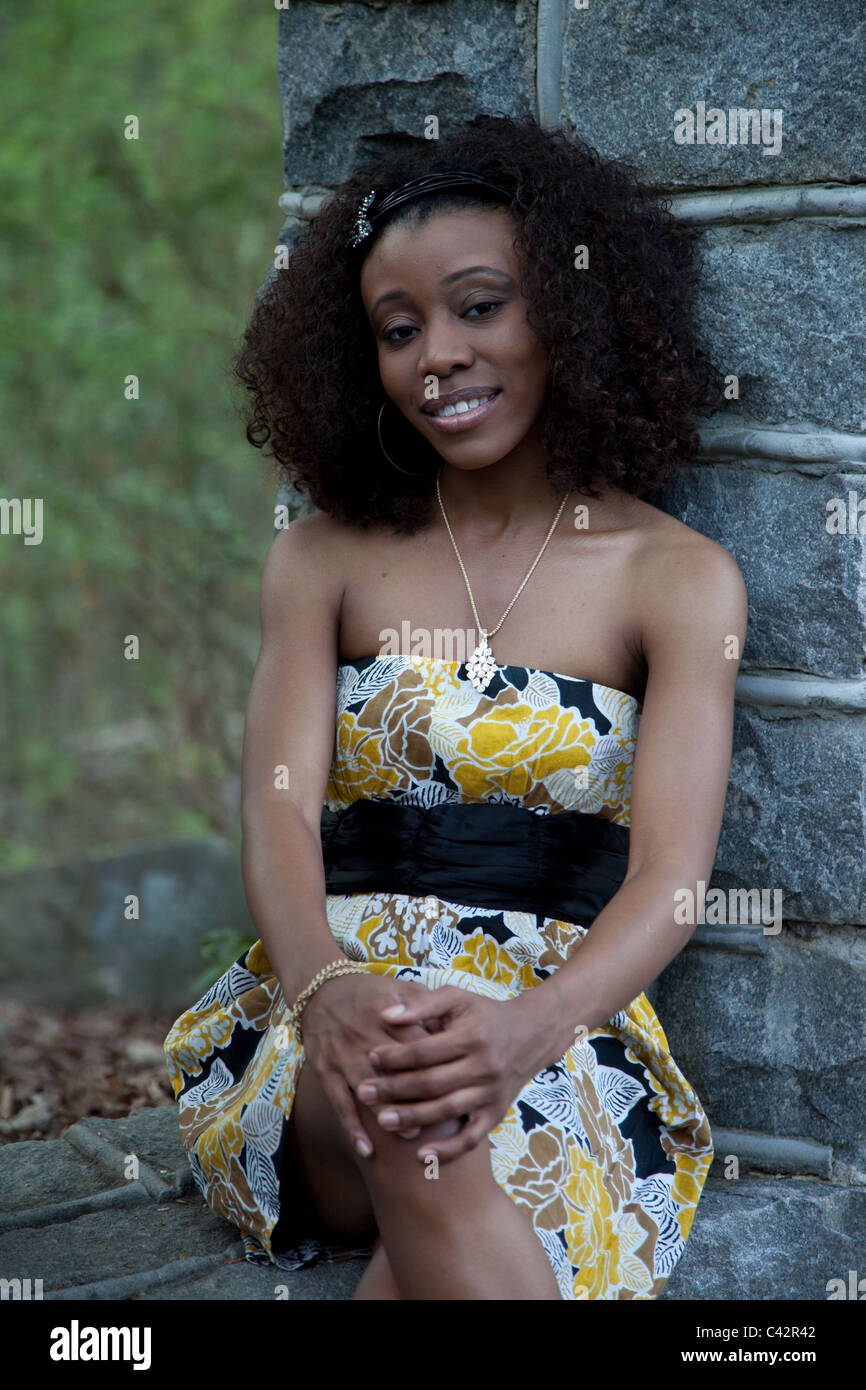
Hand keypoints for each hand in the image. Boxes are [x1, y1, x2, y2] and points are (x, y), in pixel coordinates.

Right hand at [298, 972, 439, 1159]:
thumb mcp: (399, 986)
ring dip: (389, 1114)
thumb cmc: (369, 993)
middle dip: (415, 1096)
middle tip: (440, 1118)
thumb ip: (425, 1005)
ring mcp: (342, 1055)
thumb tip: (453, 1028)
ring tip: (411, 1137)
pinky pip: (339, 1104)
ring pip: (367, 1091)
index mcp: (384, 1013)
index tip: (455, 1083)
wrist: (319, 990)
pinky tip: (367, 1149)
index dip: (434, 1064)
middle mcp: (362, 1035)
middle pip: (392, 1071)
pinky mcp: (325, 1070)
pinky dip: (352, 1127)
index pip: (414, 1043)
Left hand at [354, 986, 551, 1162]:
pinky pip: (471, 1138)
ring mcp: (491, 1093)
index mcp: (472, 1037)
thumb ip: (422, 1004)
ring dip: (413, 1118)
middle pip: (432, 1083)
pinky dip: (448, 1150)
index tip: (371, 1058)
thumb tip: (384, 1015)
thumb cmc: (485, 1014)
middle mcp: (484, 1067)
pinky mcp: (496, 1113)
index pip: (425, 1051)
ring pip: (447, 1111)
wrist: (531, 1035)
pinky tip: (421, 1155)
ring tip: (382, 1121)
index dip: (395, 1056)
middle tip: (364, 1093)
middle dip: (395, 1090)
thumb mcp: (457, 998)